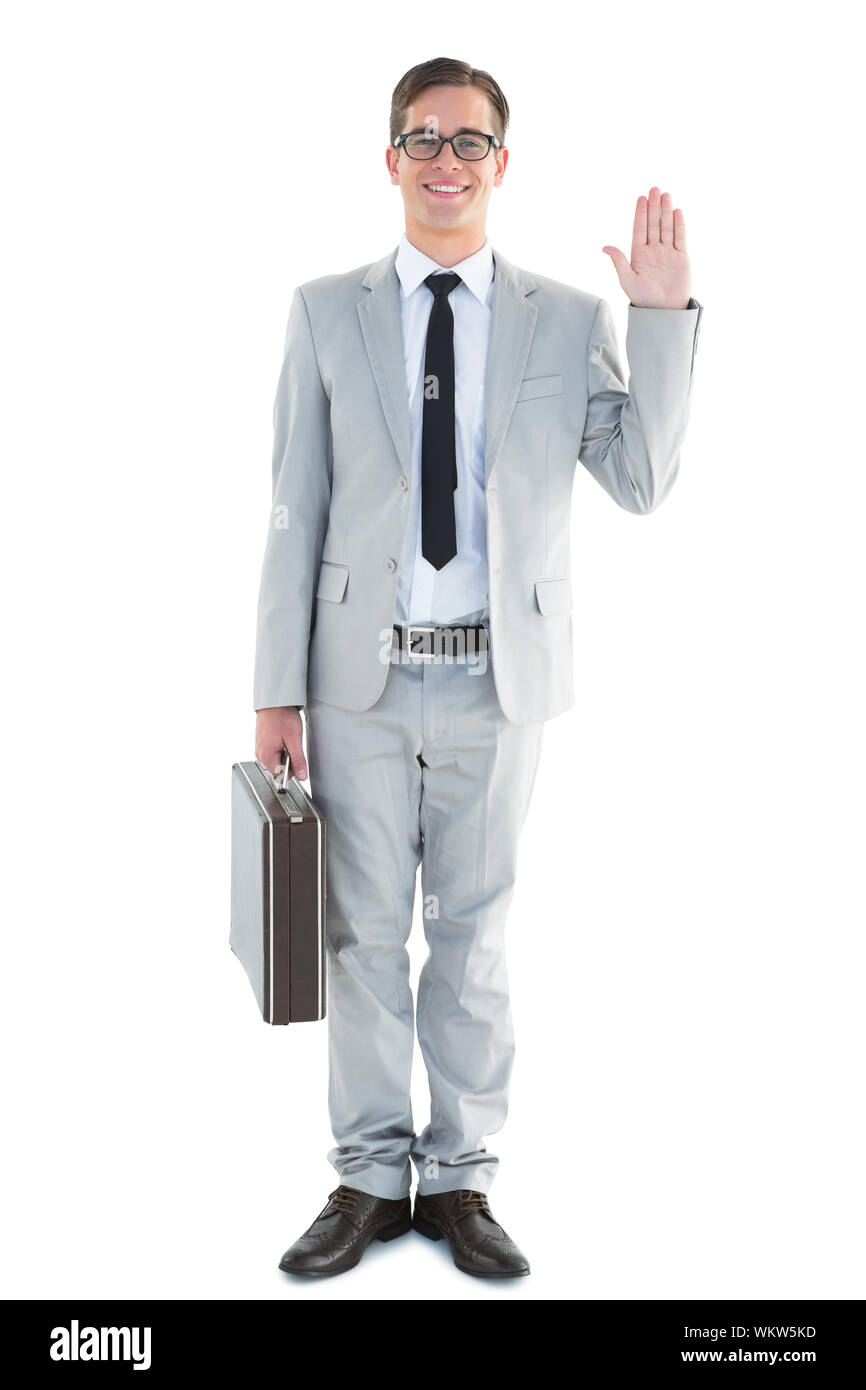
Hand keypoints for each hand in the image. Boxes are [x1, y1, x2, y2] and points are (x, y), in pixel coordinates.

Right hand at [255, 706, 307, 780]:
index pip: (280, 775)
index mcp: (266, 755)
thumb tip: (302, 776)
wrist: (274, 701)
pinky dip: (281, 747)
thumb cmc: (282, 716)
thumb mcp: (294, 740)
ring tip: (287, 739)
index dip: (292, 769)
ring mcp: (260, 748)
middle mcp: (260, 754)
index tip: (296, 757)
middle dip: (288, 760)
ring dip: (285, 753)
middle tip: (292, 745)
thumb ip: (298, 760)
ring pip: (276, 760)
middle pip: (278, 768)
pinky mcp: (262, 743)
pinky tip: (283, 737)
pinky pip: (273, 752)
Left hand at [602, 187, 691, 309]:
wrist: (664, 312)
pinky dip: (679, 225)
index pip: (639, 229)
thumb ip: (619, 262)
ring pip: (667, 227)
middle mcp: (653, 251)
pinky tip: (677, 211)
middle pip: (653, 224)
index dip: (640, 214)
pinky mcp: (681, 258)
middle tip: (654, 189)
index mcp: (638, 255)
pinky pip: (680, 238)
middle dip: (653, 207)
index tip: (641, 198)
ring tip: (665, 195)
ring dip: (666, 211)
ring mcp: (667, 253)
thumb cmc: (644, 300)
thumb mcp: (628, 281)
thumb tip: (605, 247)